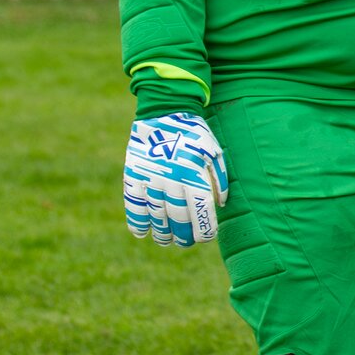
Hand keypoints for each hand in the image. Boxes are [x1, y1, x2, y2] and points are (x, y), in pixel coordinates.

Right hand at [123, 112, 228, 246]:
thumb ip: (220, 179)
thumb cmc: (195, 134)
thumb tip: (220, 205)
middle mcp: (172, 181)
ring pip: (156, 215)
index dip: (204, 229)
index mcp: (194, 175)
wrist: (164, 111)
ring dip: (161, 232)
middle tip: (186, 243)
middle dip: (184, 236)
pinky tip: (141, 232)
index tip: (206, 237)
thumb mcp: (214, 152)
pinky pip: (133, 204)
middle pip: (178, 218)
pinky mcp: (134, 176)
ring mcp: (150, 179)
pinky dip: (136, 221)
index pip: (201, 212)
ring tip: (166, 241)